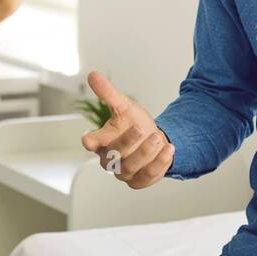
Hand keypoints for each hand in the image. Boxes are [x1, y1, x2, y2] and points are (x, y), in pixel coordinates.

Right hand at [80, 71, 174, 188]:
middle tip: (142, 128)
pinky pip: (147, 176)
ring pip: (131, 166)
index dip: (91, 141)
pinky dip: (159, 164)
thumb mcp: (123, 106)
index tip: (88, 140)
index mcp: (102, 141)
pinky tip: (168, 150)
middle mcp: (109, 159)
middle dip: (129, 141)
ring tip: (157, 137)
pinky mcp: (138, 181)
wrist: (154, 139)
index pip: (93, 142)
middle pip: (114, 154)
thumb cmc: (134, 123)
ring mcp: (123, 172)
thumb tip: (92, 74)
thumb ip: (108, 93)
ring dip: (146, 152)